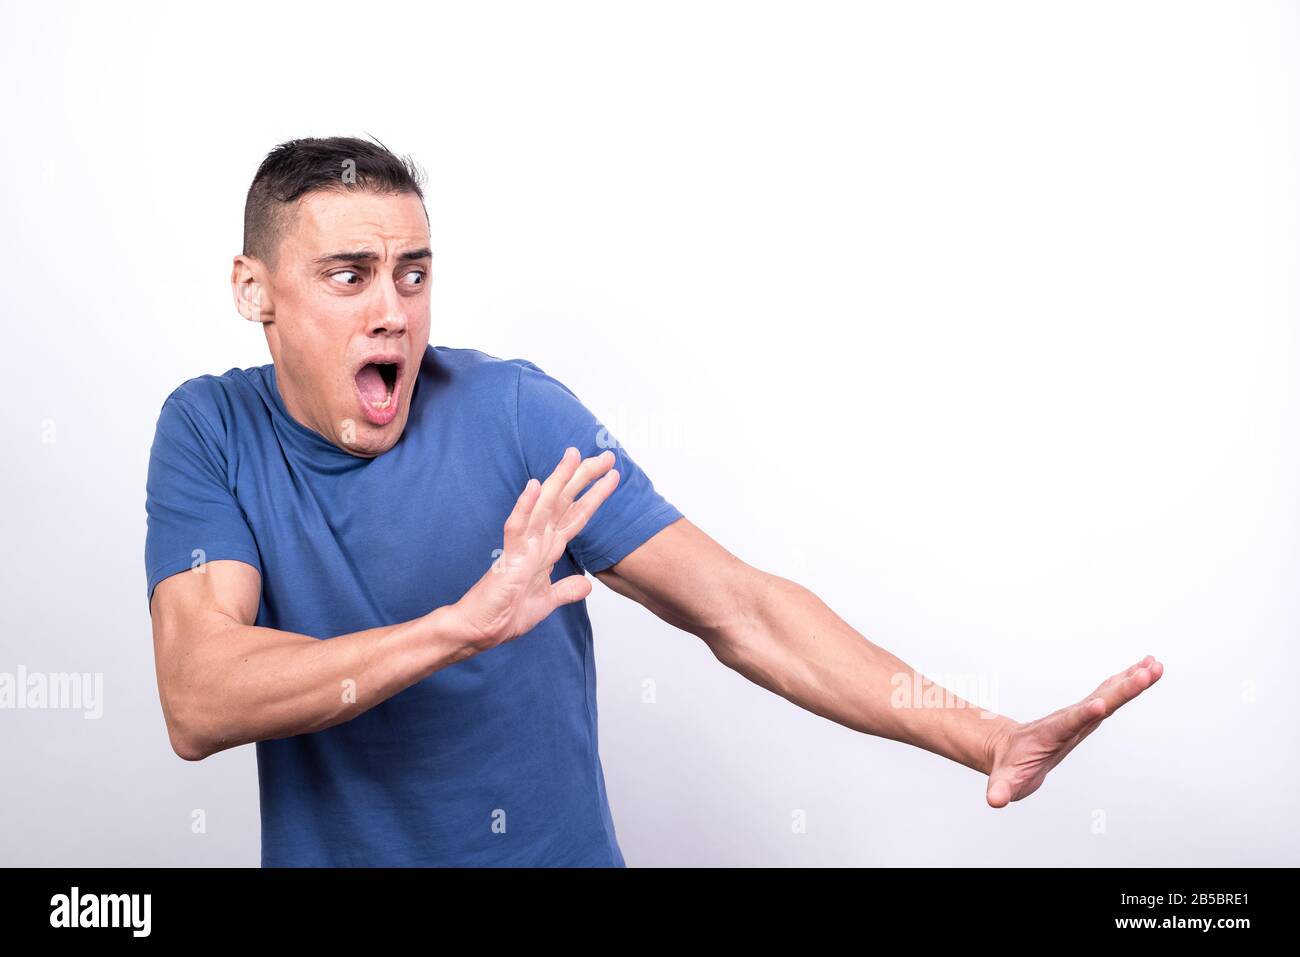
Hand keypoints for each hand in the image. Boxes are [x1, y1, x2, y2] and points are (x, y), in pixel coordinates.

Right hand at [454, 446, 619, 650]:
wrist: (481, 630)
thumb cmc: (506, 614)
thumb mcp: (546, 602)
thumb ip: (566, 590)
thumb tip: (586, 585)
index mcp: (547, 550)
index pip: (575, 517)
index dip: (595, 497)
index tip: (612, 477)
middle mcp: (537, 542)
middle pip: (564, 503)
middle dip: (585, 479)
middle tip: (607, 456)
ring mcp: (522, 547)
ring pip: (544, 507)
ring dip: (559, 481)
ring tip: (573, 456)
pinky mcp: (508, 559)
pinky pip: (517, 529)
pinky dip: (525, 508)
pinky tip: (534, 487)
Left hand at [984, 655, 1164, 807]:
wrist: (1005, 749)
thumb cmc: (1008, 767)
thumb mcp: (1003, 782)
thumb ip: (1000, 790)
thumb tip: (994, 801)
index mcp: (1051, 734)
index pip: (1069, 723)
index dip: (1084, 714)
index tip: (1101, 705)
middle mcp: (1067, 719)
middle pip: (1097, 702)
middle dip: (1122, 690)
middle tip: (1146, 673)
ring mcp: (1077, 715)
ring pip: (1107, 695)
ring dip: (1131, 680)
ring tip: (1155, 665)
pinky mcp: (1085, 715)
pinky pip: (1109, 696)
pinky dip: (1127, 683)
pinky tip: (1143, 670)